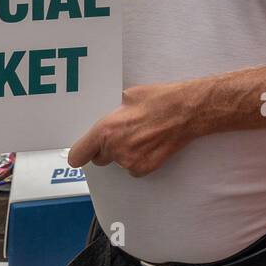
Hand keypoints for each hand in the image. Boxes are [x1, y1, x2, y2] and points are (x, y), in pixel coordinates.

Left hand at [67, 81, 201, 176]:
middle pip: (99, 159)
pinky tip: (150, 146)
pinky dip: (140, 161)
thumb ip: (114, 111)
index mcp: (106, 130)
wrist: (188, 112)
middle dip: (107, 150)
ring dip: (125, 154)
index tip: (83, 153)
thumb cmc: (161, 100)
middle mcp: (115, 148)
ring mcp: (130, 161)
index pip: (78, 155)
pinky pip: (134, 169)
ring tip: (142, 138)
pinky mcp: (146, 168)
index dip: (81, 154)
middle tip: (123, 136)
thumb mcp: (130, 96)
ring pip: (119, 163)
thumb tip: (110, 115)